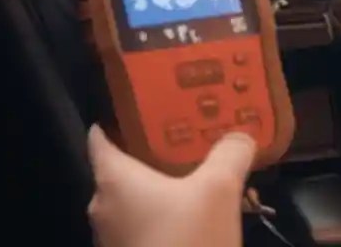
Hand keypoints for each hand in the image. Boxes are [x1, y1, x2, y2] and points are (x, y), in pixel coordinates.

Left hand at [88, 126, 254, 246]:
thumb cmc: (187, 241)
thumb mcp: (219, 190)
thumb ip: (230, 154)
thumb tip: (240, 136)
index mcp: (113, 180)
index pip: (101, 136)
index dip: (120, 118)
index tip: (148, 107)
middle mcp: (103, 208)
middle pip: (122, 169)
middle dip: (155, 155)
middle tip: (190, 140)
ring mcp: (112, 241)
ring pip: (136, 203)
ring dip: (165, 192)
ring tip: (202, 181)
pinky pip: (144, 230)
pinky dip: (166, 220)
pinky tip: (198, 221)